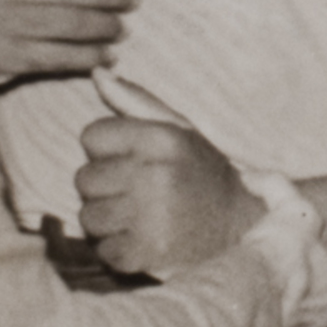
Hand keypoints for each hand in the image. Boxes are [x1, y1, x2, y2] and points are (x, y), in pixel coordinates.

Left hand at [75, 116, 265, 275]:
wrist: (242, 228)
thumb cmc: (202, 174)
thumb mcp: (179, 130)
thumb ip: (134, 101)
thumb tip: (96, 72)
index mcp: (162, 138)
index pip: (91, 136)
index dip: (105, 150)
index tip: (131, 161)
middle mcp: (156, 175)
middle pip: (84, 178)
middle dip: (103, 188)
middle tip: (134, 193)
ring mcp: (153, 217)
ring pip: (88, 217)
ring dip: (107, 222)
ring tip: (136, 218)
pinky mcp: (149, 254)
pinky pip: (103, 250)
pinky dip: (117, 251)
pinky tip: (141, 242)